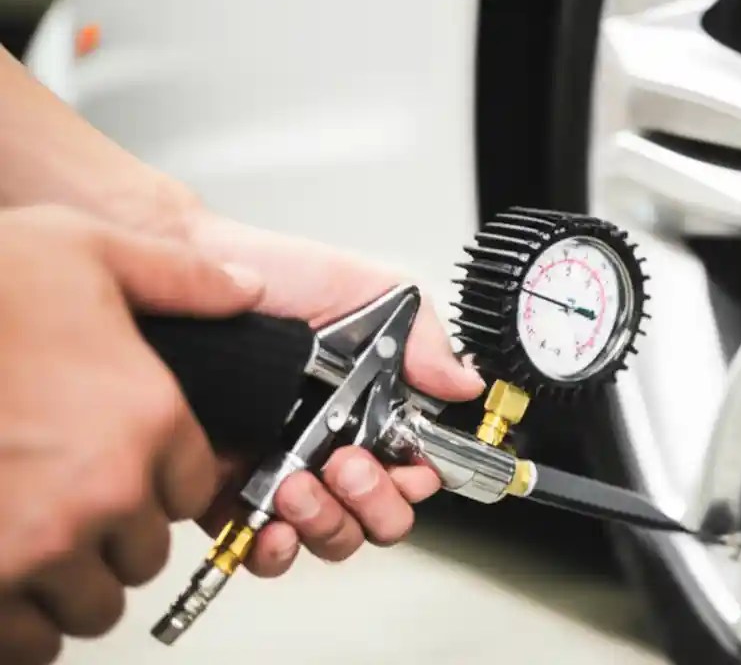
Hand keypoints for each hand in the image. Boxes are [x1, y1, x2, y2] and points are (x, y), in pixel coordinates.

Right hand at [0, 205, 263, 664]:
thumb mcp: (86, 249)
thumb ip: (179, 277)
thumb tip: (246, 288)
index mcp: (150, 419)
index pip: (193, 491)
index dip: (160, 481)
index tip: (128, 467)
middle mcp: (106, 490)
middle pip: (144, 555)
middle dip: (114, 536)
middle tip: (72, 502)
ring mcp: (39, 544)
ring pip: (91, 605)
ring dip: (69, 584)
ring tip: (35, 540)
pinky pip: (26, 641)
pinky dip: (18, 622)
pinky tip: (3, 576)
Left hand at [188, 212, 485, 576]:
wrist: (188, 279)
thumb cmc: (271, 277)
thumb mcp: (362, 288)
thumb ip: (422, 336)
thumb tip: (464, 382)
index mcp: (369, 407)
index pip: (412, 471)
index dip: (416, 480)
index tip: (406, 466)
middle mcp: (330, 445)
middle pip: (377, 516)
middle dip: (373, 503)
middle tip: (348, 465)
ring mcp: (280, 471)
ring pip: (328, 536)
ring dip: (326, 523)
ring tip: (300, 484)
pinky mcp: (225, 491)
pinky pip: (258, 548)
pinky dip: (271, 550)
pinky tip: (271, 523)